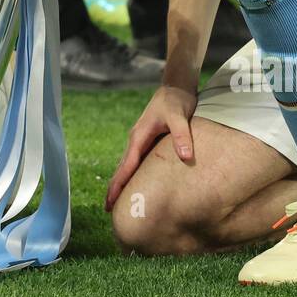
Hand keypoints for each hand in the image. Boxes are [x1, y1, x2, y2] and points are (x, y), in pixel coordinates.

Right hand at [105, 84, 198, 210]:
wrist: (176, 86)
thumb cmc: (177, 101)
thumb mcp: (180, 116)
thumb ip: (182, 136)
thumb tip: (186, 157)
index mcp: (139, 136)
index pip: (126, 166)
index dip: (118, 185)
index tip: (110, 202)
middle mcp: (136, 139)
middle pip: (122, 168)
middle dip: (115, 188)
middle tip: (109, 210)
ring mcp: (140, 139)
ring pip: (127, 165)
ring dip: (122, 182)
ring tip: (119, 202)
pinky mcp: (147, 139)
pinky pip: (136, 161)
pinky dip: (131, 174)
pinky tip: (136, 183)